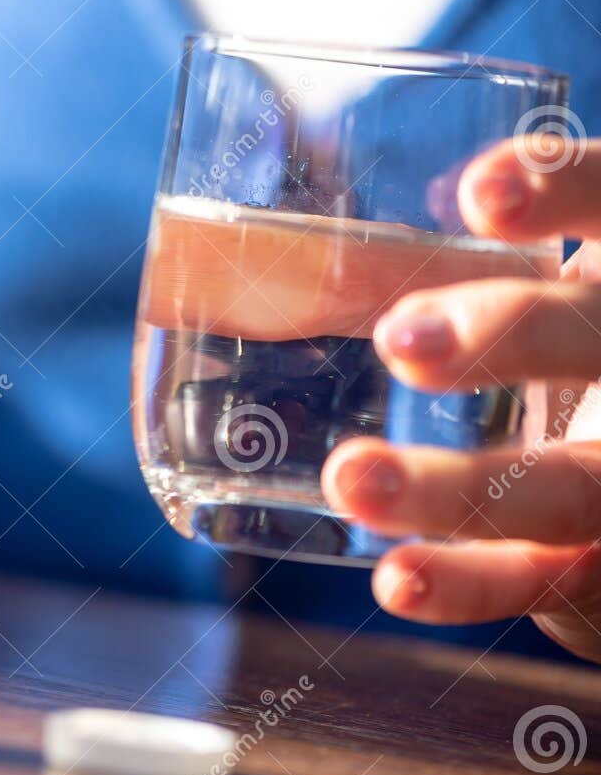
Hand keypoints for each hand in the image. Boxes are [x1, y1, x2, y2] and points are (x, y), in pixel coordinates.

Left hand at [323, 136, 600, 662]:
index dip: (563, 190)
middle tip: (396, 341)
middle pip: (598, 340)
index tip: (476, 196)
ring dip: (456, 488)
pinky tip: (396, 582)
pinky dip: (468, 584)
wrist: (598, 506)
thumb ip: (402, 266)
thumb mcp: (503, 288)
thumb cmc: (522, 355)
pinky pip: (543, 580)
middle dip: (508, 335)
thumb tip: (212, 252)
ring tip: (349, 478)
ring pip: (572, 486)